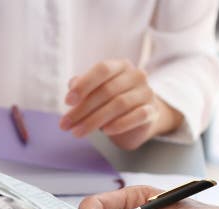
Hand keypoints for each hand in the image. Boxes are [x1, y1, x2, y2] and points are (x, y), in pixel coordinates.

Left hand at [60, 59, 182, 149]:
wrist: (137, 121)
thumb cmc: (110, 102)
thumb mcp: (94, 93)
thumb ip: (82, 87)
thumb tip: (72, 85)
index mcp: (120, 66)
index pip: (102, 69)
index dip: (84, 84)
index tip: (67, 102)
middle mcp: (136, 76)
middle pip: (107, 90)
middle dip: (82, 110)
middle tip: (65, 125)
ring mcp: (146, 93)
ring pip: (119, 104)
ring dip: (94, 120)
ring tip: (77, 132)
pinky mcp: (153, 111)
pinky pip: (138, 115)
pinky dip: (120, 123)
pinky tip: (106, 131)